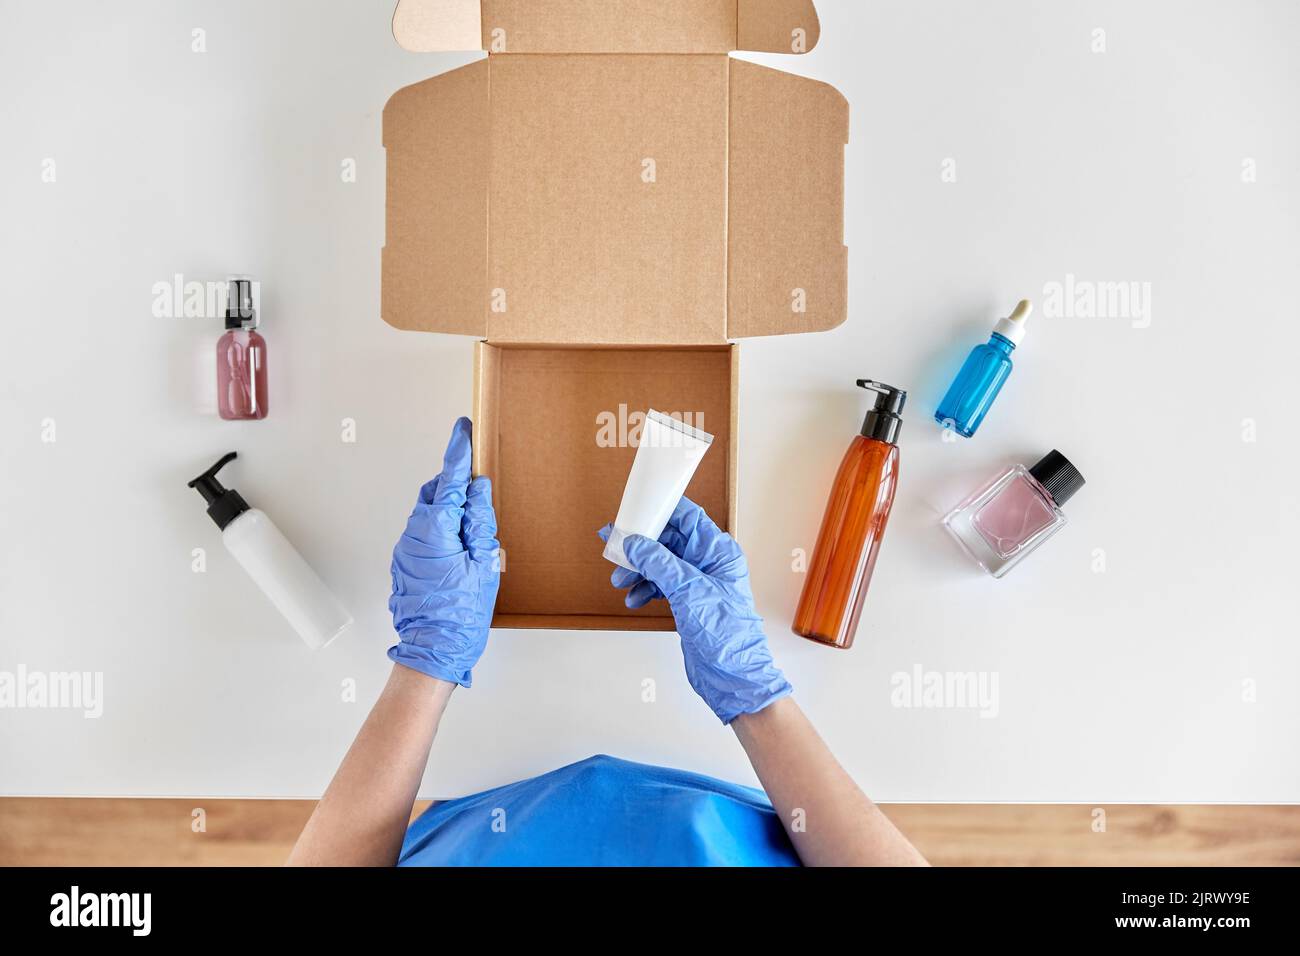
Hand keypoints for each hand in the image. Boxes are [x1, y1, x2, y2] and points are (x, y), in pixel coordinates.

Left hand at [388, 417, 499, 686]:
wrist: (433, 651)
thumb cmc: (461, 614)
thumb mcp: (484, 563)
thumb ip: (479, 522)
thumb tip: (478, 491)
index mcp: (435, 529)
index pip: (450, 480)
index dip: (458, 451)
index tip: (463, 429)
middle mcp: (413, 534)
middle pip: (435, 494)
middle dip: (455, 485)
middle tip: (479, 488)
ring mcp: (405, 551)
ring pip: (428, 515)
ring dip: (449, 512)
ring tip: (474, 531)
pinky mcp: (404, 565)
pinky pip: (423, 536)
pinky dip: (441, 532)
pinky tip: (459, 550)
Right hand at [599, 498, 791, 723]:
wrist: (733, 677)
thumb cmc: (727, 636)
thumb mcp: (689, 590)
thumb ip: (659, 563)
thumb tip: (635, 543)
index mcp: (719, 552)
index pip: (688, 518)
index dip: (660, 512)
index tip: (634, 510)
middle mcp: (709, 564)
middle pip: (669, 541)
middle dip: (641, 546)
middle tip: (616, 547)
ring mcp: (698, 584)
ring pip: (661, 565)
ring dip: (638, 570)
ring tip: (620, 581)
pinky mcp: (688, 603)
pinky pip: (661, 586)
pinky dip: (644, 590)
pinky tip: (634, 599)